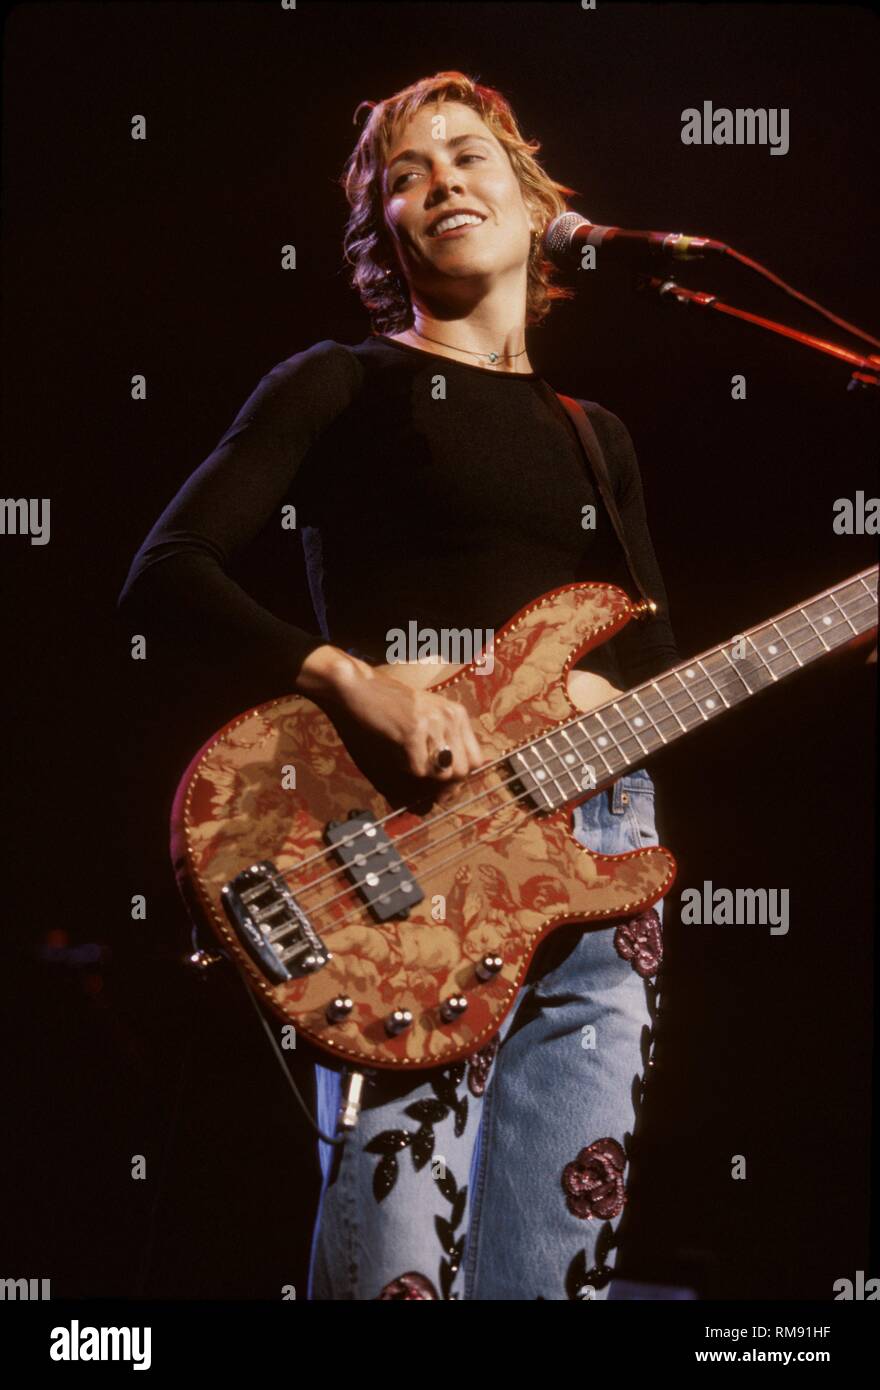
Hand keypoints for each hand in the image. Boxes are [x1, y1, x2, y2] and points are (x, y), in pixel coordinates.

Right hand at [297, 646, 483, 781]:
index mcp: (457, 714)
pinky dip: (404, 770)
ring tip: (405, 763)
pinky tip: (393, 753)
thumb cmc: (384, 708)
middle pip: (463, 771)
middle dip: (442, 786)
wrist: (355, 686)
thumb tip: (449, 791)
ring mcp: (433, 722)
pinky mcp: (413, 730)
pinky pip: (418, 770)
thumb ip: (440, 747)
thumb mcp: (422, 722)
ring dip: (423, 779)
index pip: (476, 760)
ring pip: (442, 774)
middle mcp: (451, 716)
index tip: (440, 786)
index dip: (459, 778)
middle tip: (421, 787)